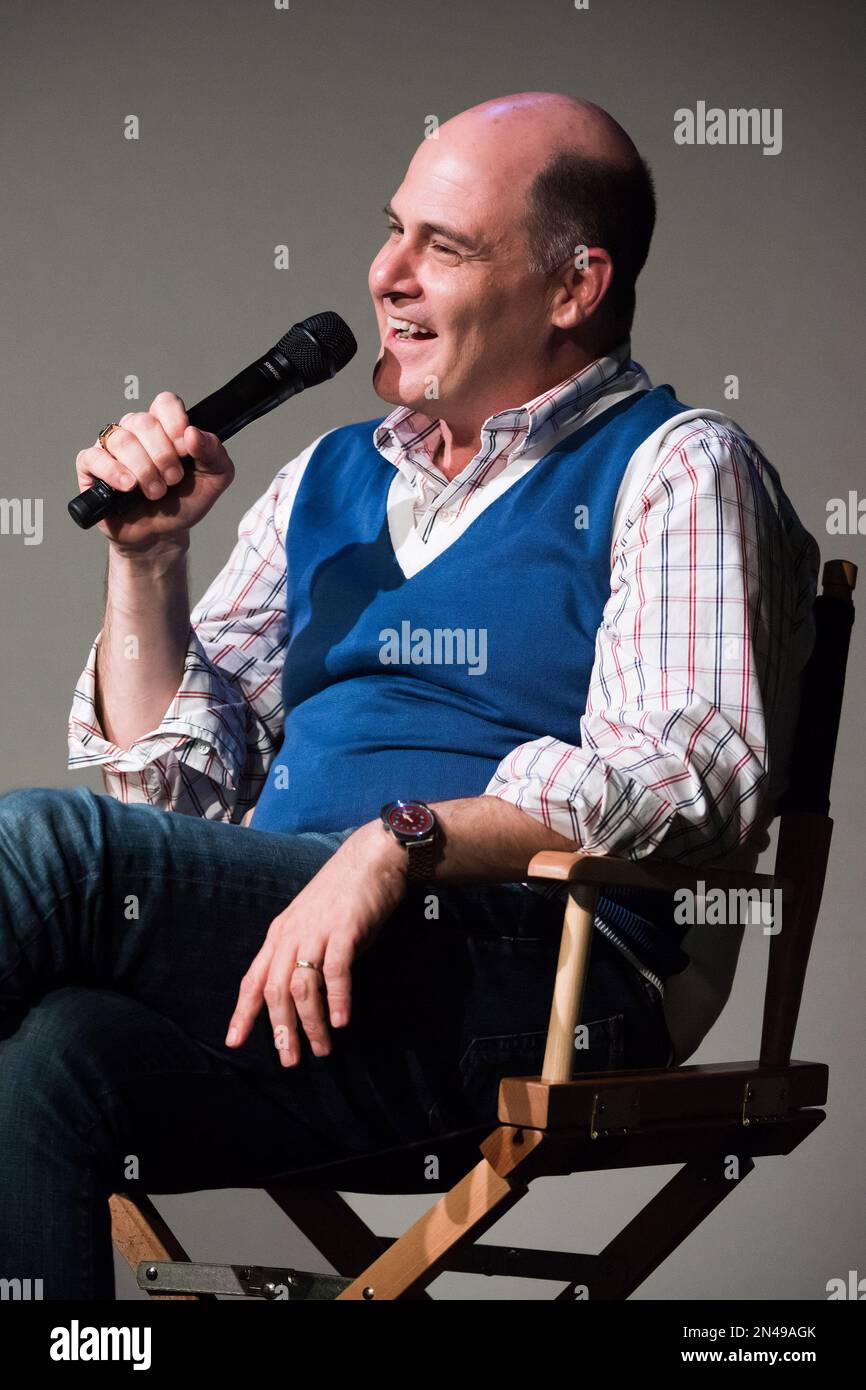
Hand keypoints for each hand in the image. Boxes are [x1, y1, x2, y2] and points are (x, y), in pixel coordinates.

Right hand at [74, 390, 234, 550]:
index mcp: (164, 426)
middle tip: (173, 480)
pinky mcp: (91, 467)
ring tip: (155, 492)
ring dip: (144, 471)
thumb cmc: (182, 502)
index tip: (185, 451)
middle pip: (143, 422)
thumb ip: (214, 453)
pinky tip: (129, 487)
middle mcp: (135, 431)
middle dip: (163, 457)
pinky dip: (114, 472)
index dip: (175, 424)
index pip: (165, 402)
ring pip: (121, 440)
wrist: (162, 535)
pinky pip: (93, 457)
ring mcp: (110, 447)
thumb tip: (195, 433)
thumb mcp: (213, 480)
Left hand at [224, 821, 408, 1065]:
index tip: (234, 1042)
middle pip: (276, 990)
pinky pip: (336, 970)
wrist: (370, 860)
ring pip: (303, 986)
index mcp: (280, 935)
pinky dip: (337, 998)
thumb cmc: (342, 896)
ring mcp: (317, 931)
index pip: (253, 979)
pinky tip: (341, 1021)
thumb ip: (302, 956)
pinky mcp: (345, 929)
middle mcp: (292, 934)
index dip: (243, 1012)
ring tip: (322, 1050)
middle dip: (281, 1030)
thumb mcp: (311, 925)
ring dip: (311, 1022)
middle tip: (289, 1060)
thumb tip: (302, 997)